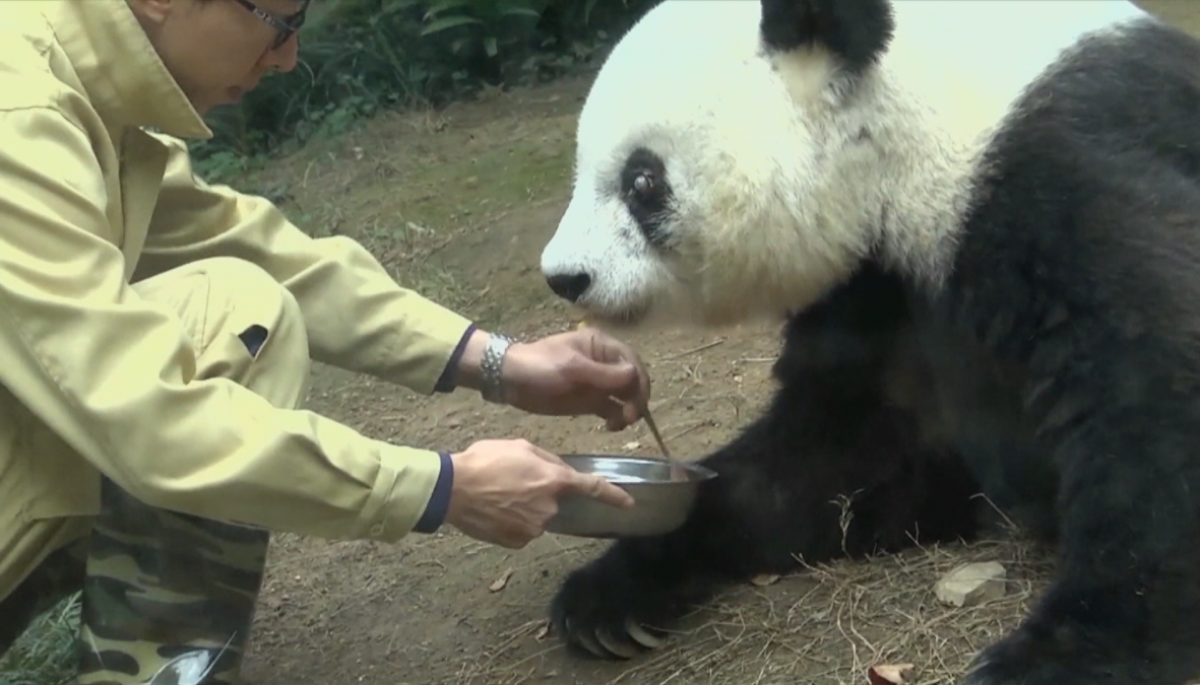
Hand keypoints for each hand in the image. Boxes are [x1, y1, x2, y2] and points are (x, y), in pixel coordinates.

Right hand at [443, 439, 634, 547]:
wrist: (452, 488)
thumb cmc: (485, 461)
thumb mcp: (521, 447)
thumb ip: (547, 460)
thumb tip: (558, 470)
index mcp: (554, 481)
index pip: (593, 489)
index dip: (614, 496)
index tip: (629, 504)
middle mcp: (549, 508)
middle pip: (555, 502)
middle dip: (540, 493)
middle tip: (513, 481)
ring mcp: (533, 528)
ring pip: (537, 516)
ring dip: (525, 507)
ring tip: (498, 494)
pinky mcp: (516, 542)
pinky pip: (522, 530)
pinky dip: (512, 521)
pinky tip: (494, 509)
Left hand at [506, 328, 651, 429]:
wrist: (510, 380)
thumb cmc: (540, 366)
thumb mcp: (572, 367)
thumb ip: (604, 373)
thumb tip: (634, 375)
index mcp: (602, 346)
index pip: (631, 362)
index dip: (639, 381)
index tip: (638, 400)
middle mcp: (604, 363)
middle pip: (632, 380)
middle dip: (636, 398)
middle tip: (631, 417)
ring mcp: (598, 383)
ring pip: (625, 396)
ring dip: (629, 410)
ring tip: (620, 424)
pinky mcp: (590, 401)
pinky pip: (612, 410)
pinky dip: (617, 419)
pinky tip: (611, 427)